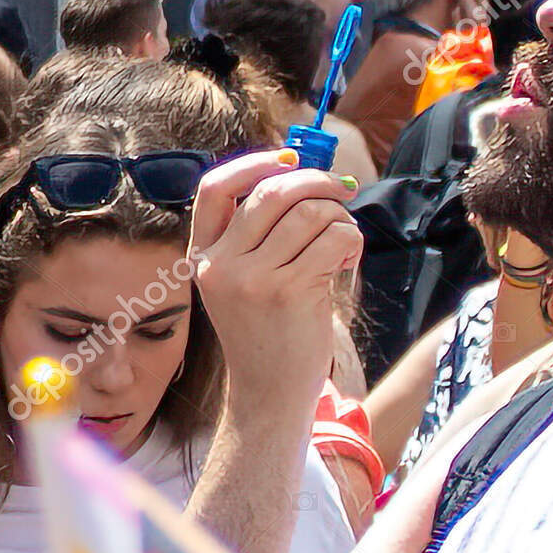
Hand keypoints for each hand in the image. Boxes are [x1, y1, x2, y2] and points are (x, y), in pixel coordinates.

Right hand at [187, 150, 363, 423]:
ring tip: (340, 242)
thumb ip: (262, 232)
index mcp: (202, 255)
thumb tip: (304, 169)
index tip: (289, 158)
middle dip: (317, 181)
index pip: (214, 187)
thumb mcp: (244, 279)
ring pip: (310, 212)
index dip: (254, 163)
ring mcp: (252, 279)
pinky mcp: (289, 293)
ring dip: (339, 217)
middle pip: (272, 191)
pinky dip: (350, 241)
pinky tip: (342, 265)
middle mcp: (220, 264)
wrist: (269, 394)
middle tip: (342, 191)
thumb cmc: (267, 330)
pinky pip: (334, 238)